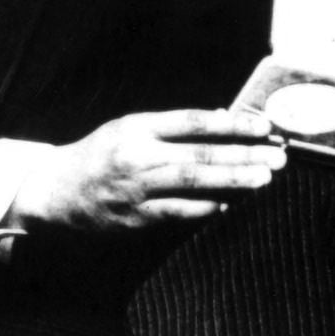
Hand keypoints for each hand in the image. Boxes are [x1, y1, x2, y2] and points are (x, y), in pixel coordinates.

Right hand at [11, 108, 287, 232]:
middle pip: (200, 154)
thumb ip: (171, 126)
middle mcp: (138, 156)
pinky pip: (178, 213)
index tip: (263, 126)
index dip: (232, 123)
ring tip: (264, 178)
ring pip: (194, 184)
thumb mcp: (128, 127)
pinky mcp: (135, 218)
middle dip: (244, 155)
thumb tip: (220, 117)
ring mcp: (137, 189)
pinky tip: (229, 203)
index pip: (194, 121)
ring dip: (233, 181)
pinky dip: (206, 208)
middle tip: (278, 157)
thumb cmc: (99, 153)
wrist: (56, 190)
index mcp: (138, 127)